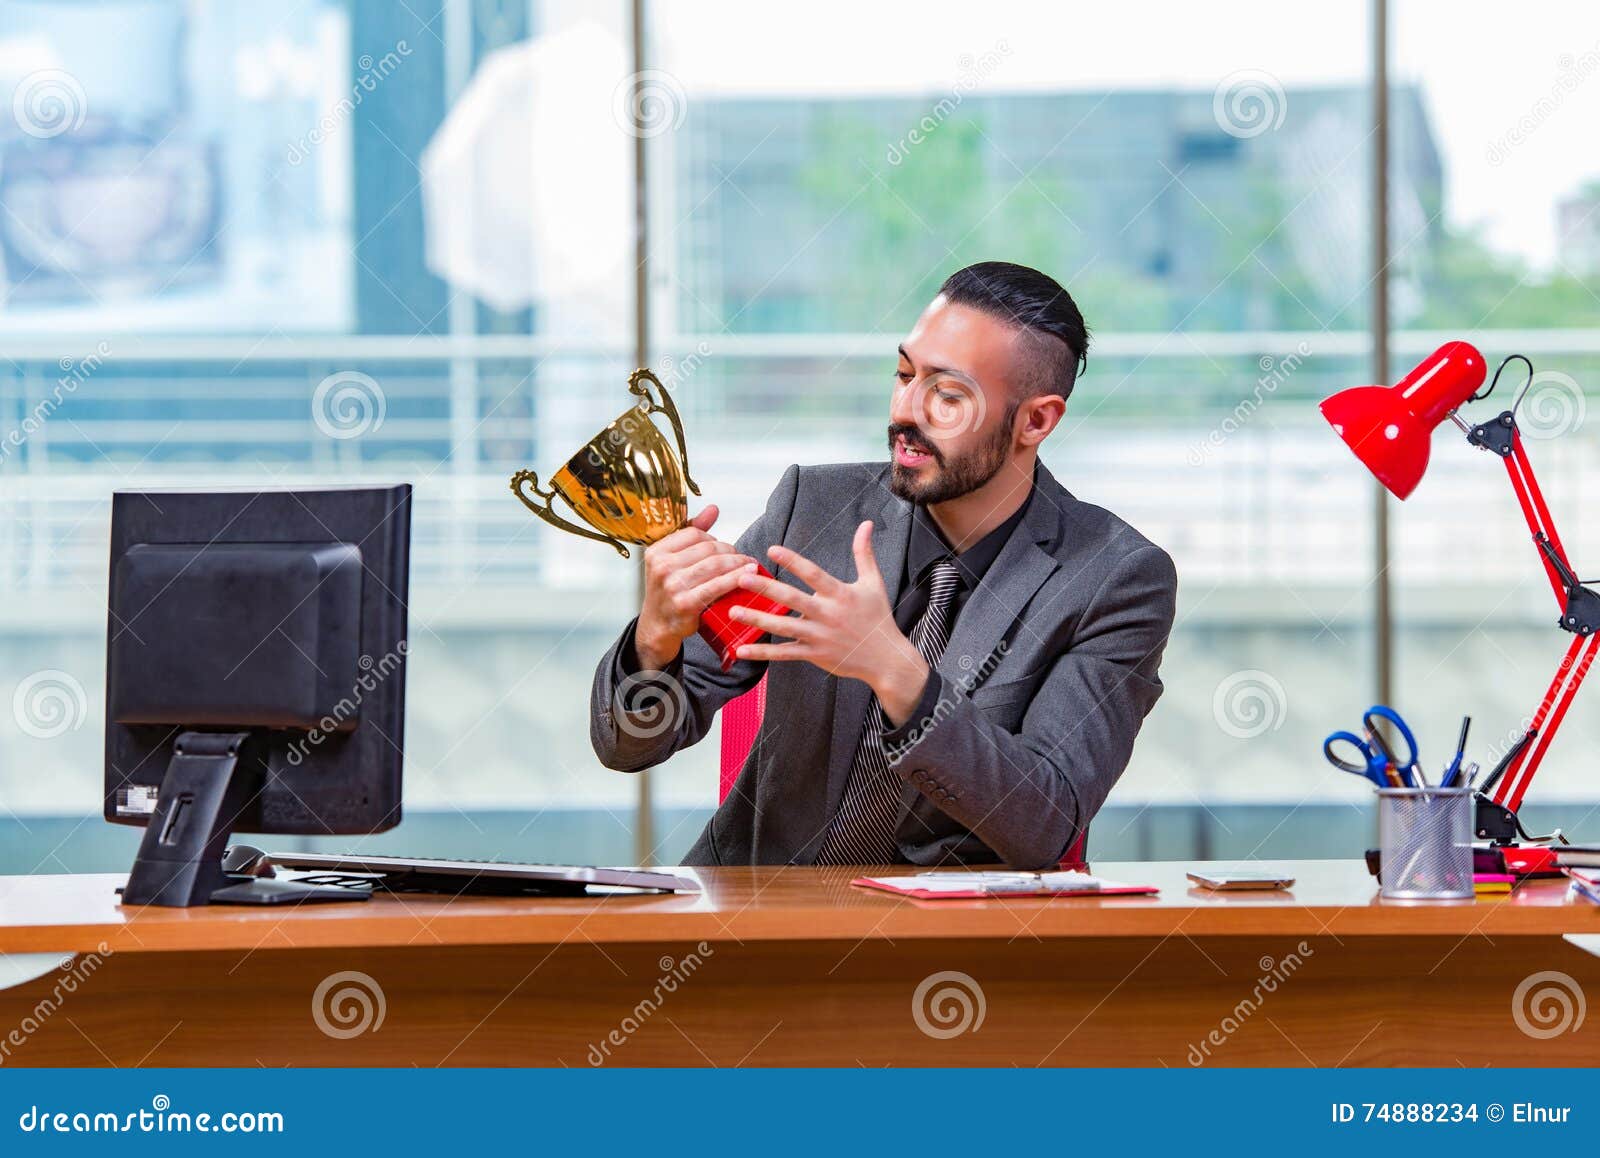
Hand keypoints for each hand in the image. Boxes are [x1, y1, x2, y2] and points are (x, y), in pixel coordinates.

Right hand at [635, 505, 756, 670]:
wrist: (658, 626)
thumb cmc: (668, 591)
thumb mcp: (673, 560)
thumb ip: (692, 533)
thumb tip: (713, 509)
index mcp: (657, 551)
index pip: (694, 533)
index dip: (714, 538)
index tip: (724, 548)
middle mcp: (662, 566)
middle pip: (708, 548)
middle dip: (730, 551)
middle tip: (742, 558)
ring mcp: (673, 585)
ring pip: (716, 564)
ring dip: (738, 563)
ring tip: (750, 565)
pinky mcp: (686, 603)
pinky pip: (718, 585)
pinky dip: (736, 578)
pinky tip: (748, 575)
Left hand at [729, 521, 929, 724]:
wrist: (886, 659)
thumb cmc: (878, 617)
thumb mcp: (874, 582)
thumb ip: (864, 553)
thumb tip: (866, 524)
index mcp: (840, 594)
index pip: (813, 574)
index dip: (793, 561)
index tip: (771, 549)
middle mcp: (827, 614)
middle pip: (792, 599)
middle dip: (766, 588)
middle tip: (741, 577)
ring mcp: (819, 636)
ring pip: (783, 627)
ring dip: (757, 619)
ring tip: (733, 611)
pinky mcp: (814, 654)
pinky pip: (784, 653)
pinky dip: (763, 652)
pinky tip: (741, 649)